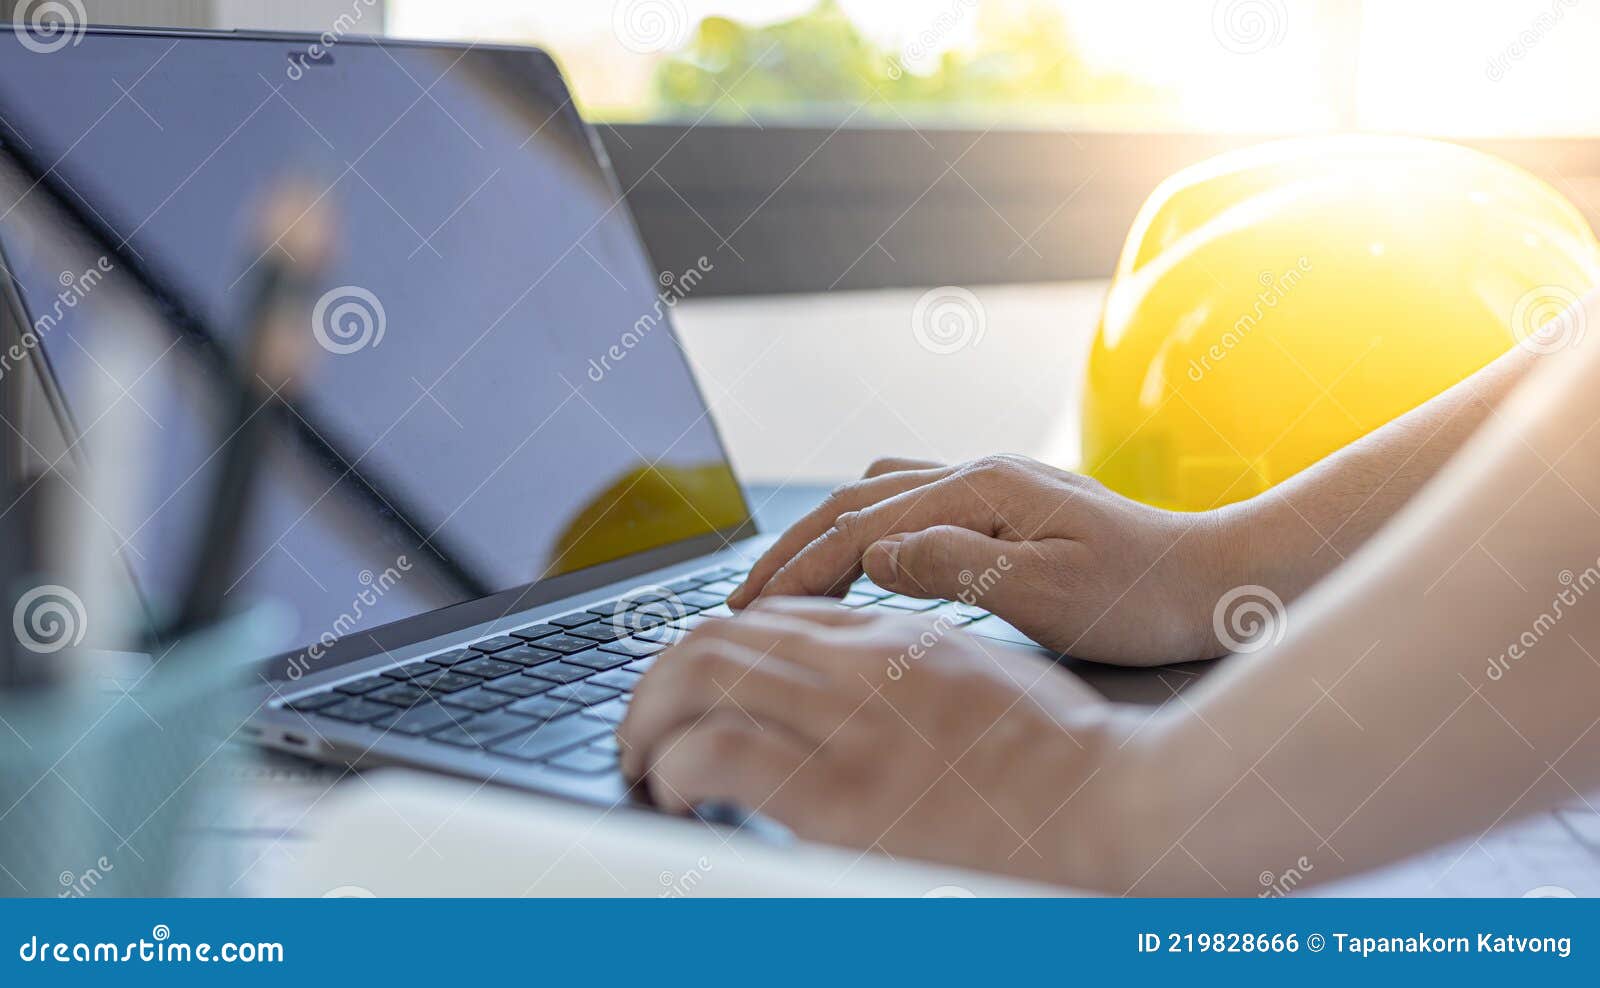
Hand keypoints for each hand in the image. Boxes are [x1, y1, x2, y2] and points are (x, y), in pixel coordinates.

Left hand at [616, 599, 1144, 888]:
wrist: (1118, 806)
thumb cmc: (1064, 755)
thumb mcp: (980, 675)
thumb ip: (907, 661)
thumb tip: (852, 678)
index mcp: (892, 637)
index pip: (766, 612)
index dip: (710, 645)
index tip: (689, 685)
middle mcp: (859, 664)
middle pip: (715, 635)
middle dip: (657, 679)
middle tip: (642, 724)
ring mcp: (848, 722)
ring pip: (697, 678)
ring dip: (647, 718)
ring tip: (641, 758)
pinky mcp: (839, 792)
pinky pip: (714, 753)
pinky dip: (673, 767)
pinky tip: (675, 791)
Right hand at [728, 455, 1243, 664]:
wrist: (1212, 579)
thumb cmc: (1141, 595)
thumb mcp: (1049, 591)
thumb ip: (957, 567)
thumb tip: (876, 554)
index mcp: (982, 489)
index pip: (861, 528)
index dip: (799, 571)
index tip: (750, 613)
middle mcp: (979, 474)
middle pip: (856, 503)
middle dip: (793, 551)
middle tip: (742, 601)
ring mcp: (992, 487)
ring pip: (877, 496)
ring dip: (824, 535)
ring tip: (784, 580)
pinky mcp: (1005, 507)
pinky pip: (909, 504)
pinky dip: (864, 530)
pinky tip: (858, 556)